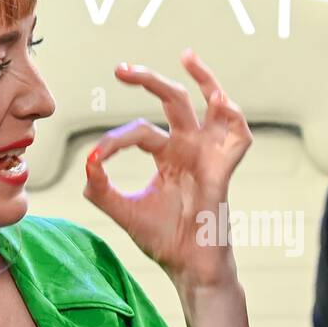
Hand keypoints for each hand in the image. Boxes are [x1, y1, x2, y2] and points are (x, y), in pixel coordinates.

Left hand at [83, 49, 251, 289]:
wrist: (188, 270)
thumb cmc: (164, 241)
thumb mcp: (124, 211)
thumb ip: (101, 188)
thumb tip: (88, 162)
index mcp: (168, 157)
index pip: (140, 131)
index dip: (116, 141)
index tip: (99, 158)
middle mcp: (189, 150)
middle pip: (174, 101)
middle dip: (149, 81)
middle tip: (121, 69)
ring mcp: (208, 157)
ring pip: (213, 107)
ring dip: (206, 79)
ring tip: (188, 56)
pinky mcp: (223, 171)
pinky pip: (238, 138)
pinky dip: (234, 116)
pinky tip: (221, 100)